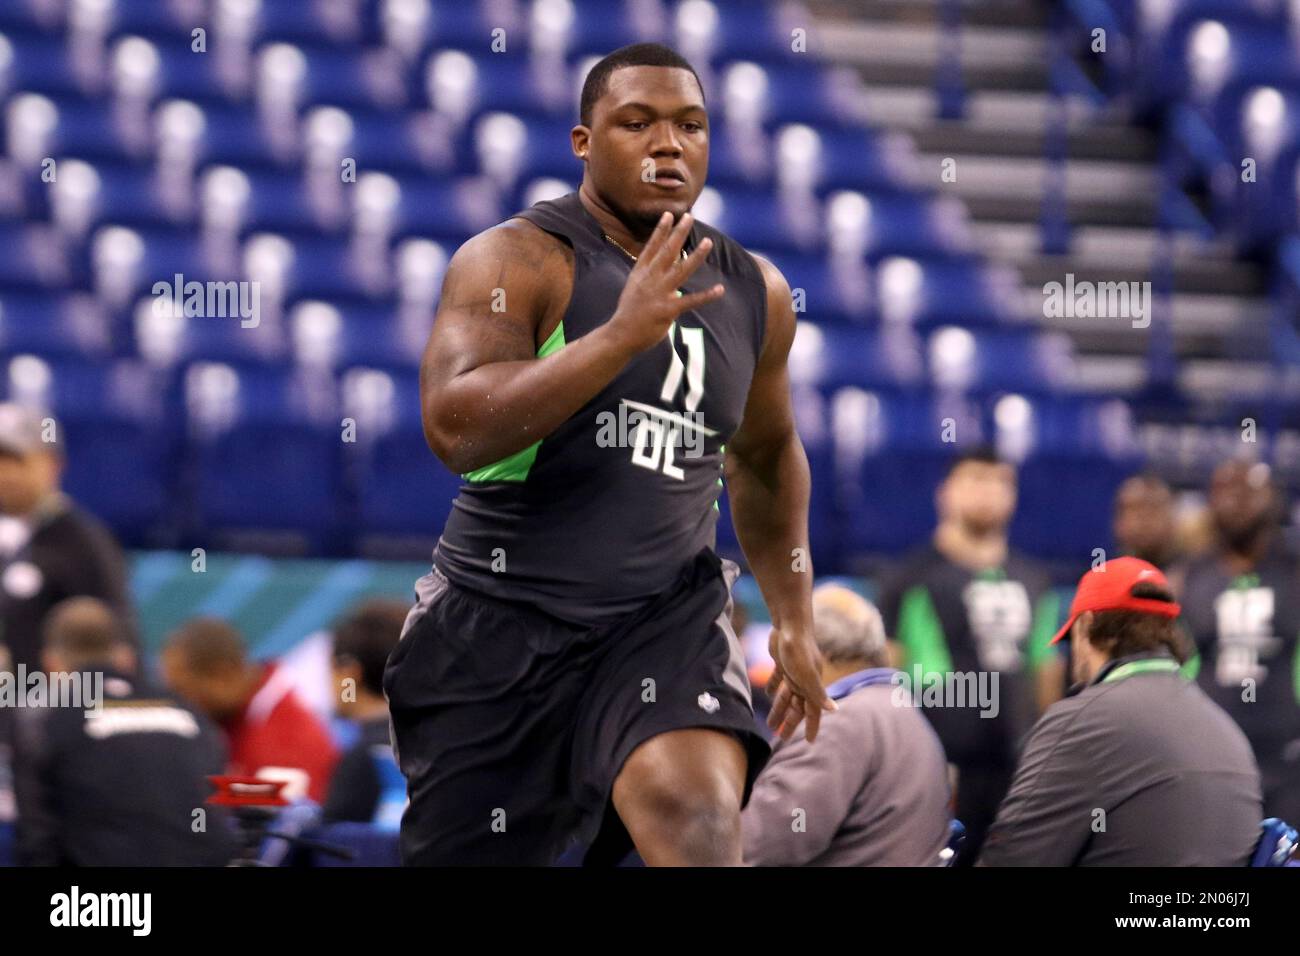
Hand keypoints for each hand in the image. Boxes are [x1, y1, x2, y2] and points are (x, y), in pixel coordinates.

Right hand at [605, 211, 724, 354]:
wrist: (620, 335)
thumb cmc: (629, 313)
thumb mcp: (635, 288)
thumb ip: (652, 276)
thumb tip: (671, 266)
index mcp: (641, 273)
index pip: (652, 247)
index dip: (661, 230)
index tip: (669, 214)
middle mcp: (650, 279)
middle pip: (667, 251)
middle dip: (679, 233)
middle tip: (689, 216)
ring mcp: (659, 293)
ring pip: (681, 270)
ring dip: (696, 255)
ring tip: (708, 242)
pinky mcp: (668, 310)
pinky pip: (691, 301)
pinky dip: (706, 295)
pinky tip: (720, 289)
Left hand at [765, 627, 835, 742]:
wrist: (789, 624)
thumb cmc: (799, 650)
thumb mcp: (807, 674)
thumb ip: (818, 692)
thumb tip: (834, 710)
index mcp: (812, 686)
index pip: (813, 712)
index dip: (812, 727)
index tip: (810, 742)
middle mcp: (805, 681)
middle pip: (797, 707)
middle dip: (790, 723)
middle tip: (782, 739)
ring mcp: (794, 672)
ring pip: (786, 696)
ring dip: (779, 710)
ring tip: (770, 724)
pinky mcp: (782, 662)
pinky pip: (778, 680)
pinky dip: (773, 688)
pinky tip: (768, 694)